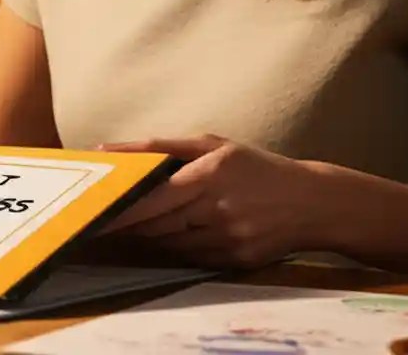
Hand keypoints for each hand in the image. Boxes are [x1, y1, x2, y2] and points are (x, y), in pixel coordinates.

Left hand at [98, 134, 327, 268]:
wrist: (314, 203)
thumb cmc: (255, 167)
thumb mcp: (213, 145)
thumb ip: (159, 146)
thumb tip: (107, 148)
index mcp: (209, 175)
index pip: (151, 197)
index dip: (120, 208)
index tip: (93, 211)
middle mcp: (216, 209)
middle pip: (156, 224)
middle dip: (127, 224)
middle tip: (100, 221)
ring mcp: (226, 239)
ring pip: (169, 243)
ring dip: (149, 235)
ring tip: (134, 224)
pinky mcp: (234, 261)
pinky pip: (190, 257)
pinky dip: (175, 247)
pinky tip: (173, 235)